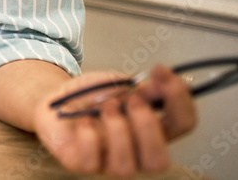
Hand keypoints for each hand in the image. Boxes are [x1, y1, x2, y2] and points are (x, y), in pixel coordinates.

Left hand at [33, 65, 197, 175]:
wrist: (54, 96)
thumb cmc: (90, 95)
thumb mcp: (119, 83)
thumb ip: (142, 86)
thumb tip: (163, 79)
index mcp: (152, 130)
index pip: (183, 124)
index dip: (179, 99)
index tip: (162, 71)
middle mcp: (135, 152)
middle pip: (159, 160)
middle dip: (147, 126)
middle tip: (131, 99)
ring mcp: (108, 162)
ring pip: (126, 167)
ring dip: (117, 129)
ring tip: (105, 106)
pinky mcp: (81, 163)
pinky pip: (91, 161)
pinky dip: (88, 135)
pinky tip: (84, 120)